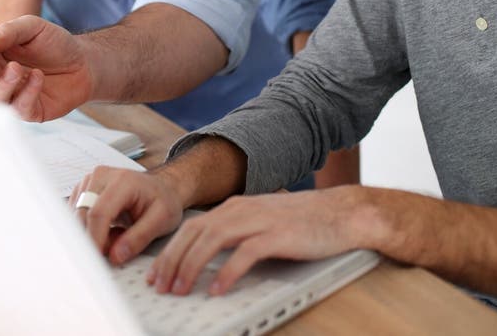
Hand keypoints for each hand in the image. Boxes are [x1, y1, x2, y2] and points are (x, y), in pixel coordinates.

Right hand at [0, 15, 92, 120]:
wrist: (85, 61)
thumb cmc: (55, 44)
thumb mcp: (33, 27)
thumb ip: (9, 31)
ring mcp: (12, 96)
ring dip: (2, 85)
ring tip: (18, 69)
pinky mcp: (29, 111)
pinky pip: (19, 109)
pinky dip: (26, 93)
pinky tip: (38, 78)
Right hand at [69, 166, 184, 262]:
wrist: (160, 187)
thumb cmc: (162, 200)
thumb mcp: (162, 219)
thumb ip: (139, 238)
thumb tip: (115, 256)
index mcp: (122, 181)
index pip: (98, 213)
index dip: (95, 240)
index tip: (97, 262)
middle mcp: (101, 176)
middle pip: (83, 216)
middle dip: (94, 239)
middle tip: (115, 249)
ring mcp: (89, 181)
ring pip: (76, 217)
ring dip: (90, 234)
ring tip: (116, 235)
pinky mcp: (83, 190)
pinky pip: (76, 216)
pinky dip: (87, 229)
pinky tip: (106, 229)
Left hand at [148, 186, 363, 295]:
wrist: (340, 213)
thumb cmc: (302, 222)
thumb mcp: (260, 222)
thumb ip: (235, 233)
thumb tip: (207, 257)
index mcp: (235, 207)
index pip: (191, 228)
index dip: (170, 250)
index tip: (157, 273)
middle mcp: (241, 210)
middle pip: (195, 233)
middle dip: (172, 260)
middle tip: (159, 285)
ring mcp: (259, 220)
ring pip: (212, 240)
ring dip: (192, 265)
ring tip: (181, 288)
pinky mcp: (277, 235)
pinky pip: (245, 253)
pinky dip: (227, 271)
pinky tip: (218, 288)